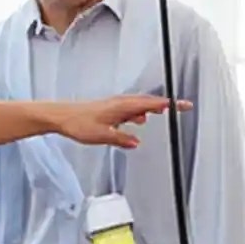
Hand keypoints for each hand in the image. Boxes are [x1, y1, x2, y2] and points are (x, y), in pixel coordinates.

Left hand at [54, 95, 191, 147]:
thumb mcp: (102, 136)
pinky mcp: (110, 108)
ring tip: (165, 112)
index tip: (183, 105)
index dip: (169, 105)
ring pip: (139, 104)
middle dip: (166, 105)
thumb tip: (136, 142)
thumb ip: (121, 139)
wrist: (61, 116)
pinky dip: (139, 111)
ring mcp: (115, 104)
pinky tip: (138, 119)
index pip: (151, 104)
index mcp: (122, 106)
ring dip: (152, 108)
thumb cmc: (78, 123)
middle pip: (149, 101)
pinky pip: (130, 108)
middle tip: (181, 107)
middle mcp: (120, 102)